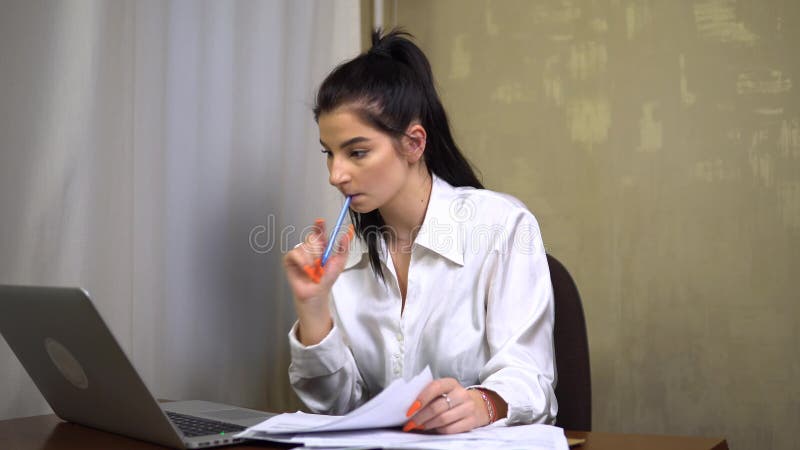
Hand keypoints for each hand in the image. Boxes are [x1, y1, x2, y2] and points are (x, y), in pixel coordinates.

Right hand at [283, 219, 352, 344]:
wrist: (317, 292)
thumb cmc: (327, 279)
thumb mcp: (340, 262)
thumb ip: (344, 247)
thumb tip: (347, 233)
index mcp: (321, 246)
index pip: (319, 231)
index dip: (319, 226)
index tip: (320, 222)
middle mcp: (309, 248)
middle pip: (312, 238)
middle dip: (318, 251)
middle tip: (321, 262)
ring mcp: (299, 252)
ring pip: (304, 247)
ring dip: (312, 260)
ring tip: (314, 270)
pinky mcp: (290, 259)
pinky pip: (295, 254)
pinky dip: (302, 262)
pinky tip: (306, 270)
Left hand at [403, 378, 489, 433]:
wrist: (477, 405)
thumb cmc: (452, 398)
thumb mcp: (444, 391)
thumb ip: (429, 394)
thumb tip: (411, 407)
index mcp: (451, 383)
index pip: (435, 387)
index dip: (421, 399)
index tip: (410, 409)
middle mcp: (461, 394)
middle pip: (437, 407)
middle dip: (420, 417)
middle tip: (410, 423)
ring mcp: (468, 408)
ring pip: (442, 419)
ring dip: (427, 425)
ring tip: (419, 426)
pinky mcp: (471, 422)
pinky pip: (450, 429)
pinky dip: (438, 430)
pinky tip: (433, 428)